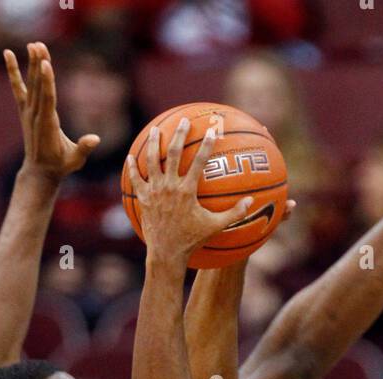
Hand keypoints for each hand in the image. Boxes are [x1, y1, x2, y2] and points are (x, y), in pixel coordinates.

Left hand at [5, 42, 99, 181]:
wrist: (39, 172)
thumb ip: (83, 149)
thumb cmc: (60, 165)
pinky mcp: (24, 110)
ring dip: (32, 63)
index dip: (47, 81)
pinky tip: (8, 54)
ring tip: (34, 44)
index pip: (48, 99)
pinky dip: (13, 71)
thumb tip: (95, 139)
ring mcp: (28, 112)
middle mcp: (36, 115)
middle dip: (39, 65)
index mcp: (48, 125)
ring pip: (31, 84)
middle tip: (39, 45)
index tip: (46, 63)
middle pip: (38, 86)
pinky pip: (17, 87)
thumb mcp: (75, 161)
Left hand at [126, 120, 253, 261]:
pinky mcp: (143, 198)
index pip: (199, 162)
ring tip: (155, 130)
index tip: (212, 131)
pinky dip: (133, 167)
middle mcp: (170, 187)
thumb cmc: (191, 241)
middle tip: (183, 121)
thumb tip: (251, 202)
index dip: (207, 145)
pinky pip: (136, 179)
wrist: (166, 254)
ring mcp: (155, 191)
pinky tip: (131, 157)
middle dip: (179, 134)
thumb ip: (234, 214)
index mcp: (187, 191)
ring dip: (153, 143)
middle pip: (173, 153)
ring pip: (152, 161)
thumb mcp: (215, 227)